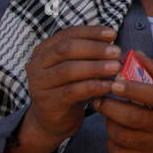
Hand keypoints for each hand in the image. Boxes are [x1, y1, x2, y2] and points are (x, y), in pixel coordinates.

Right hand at [23, 25, 123, 145]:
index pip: (68, 34)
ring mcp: (39, 84)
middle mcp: (37, 65)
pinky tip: (109, 86)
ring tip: (116, 67)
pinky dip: (94, 86)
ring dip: (96, 67)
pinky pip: (73, 91)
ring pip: (69, 70)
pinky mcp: (48, 103)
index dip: (91, 32)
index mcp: (44, 50)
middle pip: (66, 49)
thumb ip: (90, 54)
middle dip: (94, 49)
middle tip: (116, 52)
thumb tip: (114, 43)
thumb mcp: (79, 67)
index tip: (112, 33)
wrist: (54, 121)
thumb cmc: (71, 88)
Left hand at [91, 50, 152, 152]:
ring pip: (123, 136)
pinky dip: (111, 142)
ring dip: (109, 123)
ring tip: (108, 114)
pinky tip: (115, 133)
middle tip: (99, 98)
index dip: (132, 89)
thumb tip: (133, 53)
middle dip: (110, 107)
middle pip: (133, 118)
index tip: (114, 83)